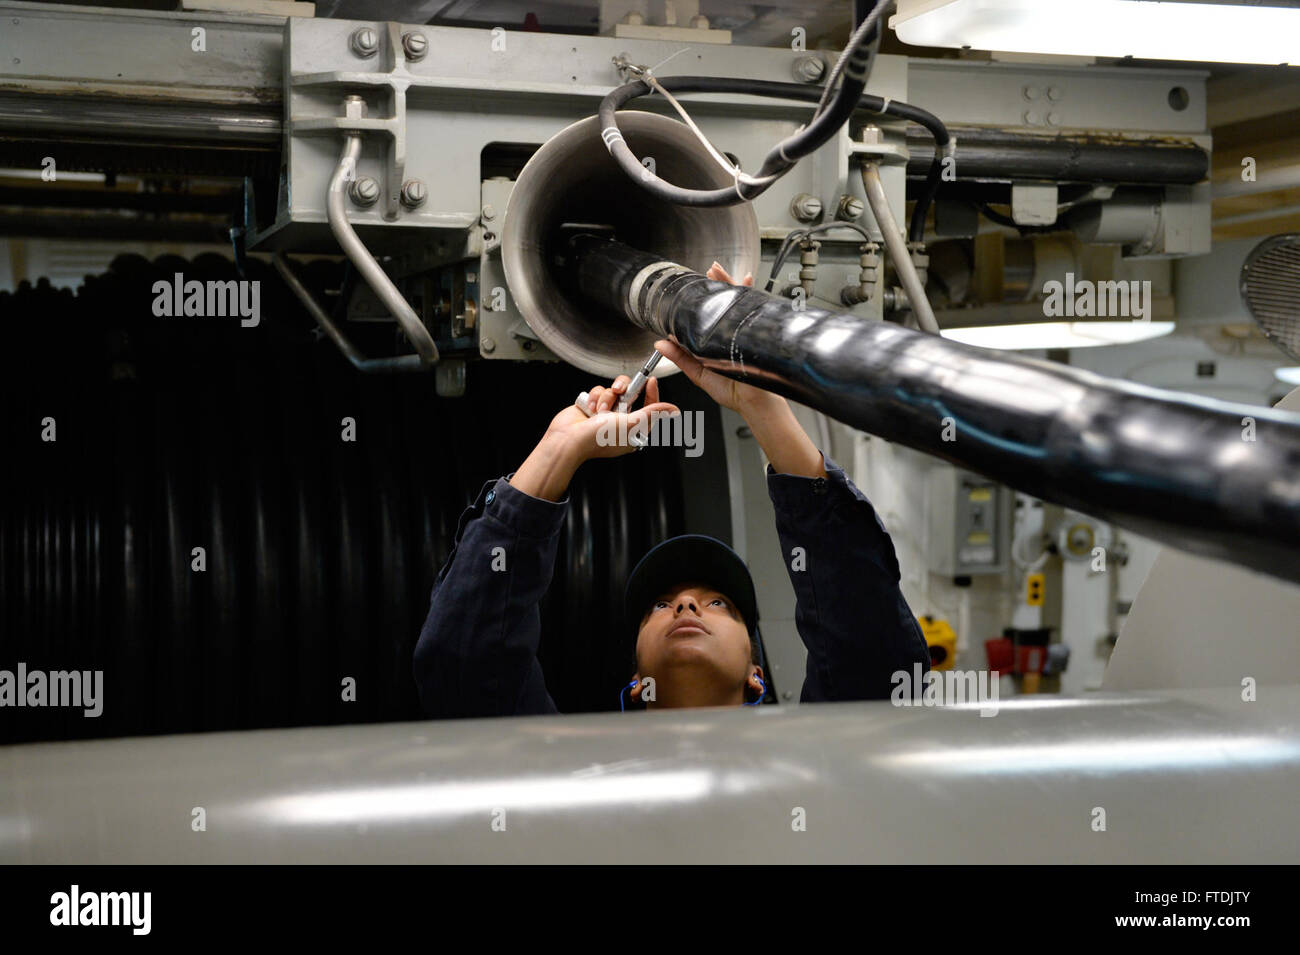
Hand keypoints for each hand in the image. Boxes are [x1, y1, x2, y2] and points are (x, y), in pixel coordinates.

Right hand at [545, 373, 679, 462]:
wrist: (568, 440)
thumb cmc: (597, 438)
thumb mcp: (632, 423)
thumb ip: (653, 413)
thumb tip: (674, 410)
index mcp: (634, 430)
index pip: (650, 407)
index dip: (651, 393)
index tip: (651, 380)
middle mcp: (621, 421)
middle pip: (631, 394)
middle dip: (623, 392)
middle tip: (618, 393)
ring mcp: (606, 414)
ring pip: (613, 391)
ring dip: (606, 397)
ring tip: (599, 410)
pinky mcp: (592, 407)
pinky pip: (599, 391)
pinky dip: (594, 397)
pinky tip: (589, 408)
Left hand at [651, 261, 782, 418]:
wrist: (754, 403)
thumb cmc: (732, 391)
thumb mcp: (699, 373)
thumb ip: (680, 357)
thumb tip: (660, 342)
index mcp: (714, 340)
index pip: (706, 314)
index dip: (700, 299)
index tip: (691, 286)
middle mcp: (730, 333)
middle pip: (723, 303)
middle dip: (716, 283)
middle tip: (710, 269)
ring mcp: (744, 331)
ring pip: (737, 301)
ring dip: (729, 283)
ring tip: (719, 270)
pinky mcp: (757, 331)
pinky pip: (754, 308)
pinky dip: (751, 293)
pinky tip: (745, 281)